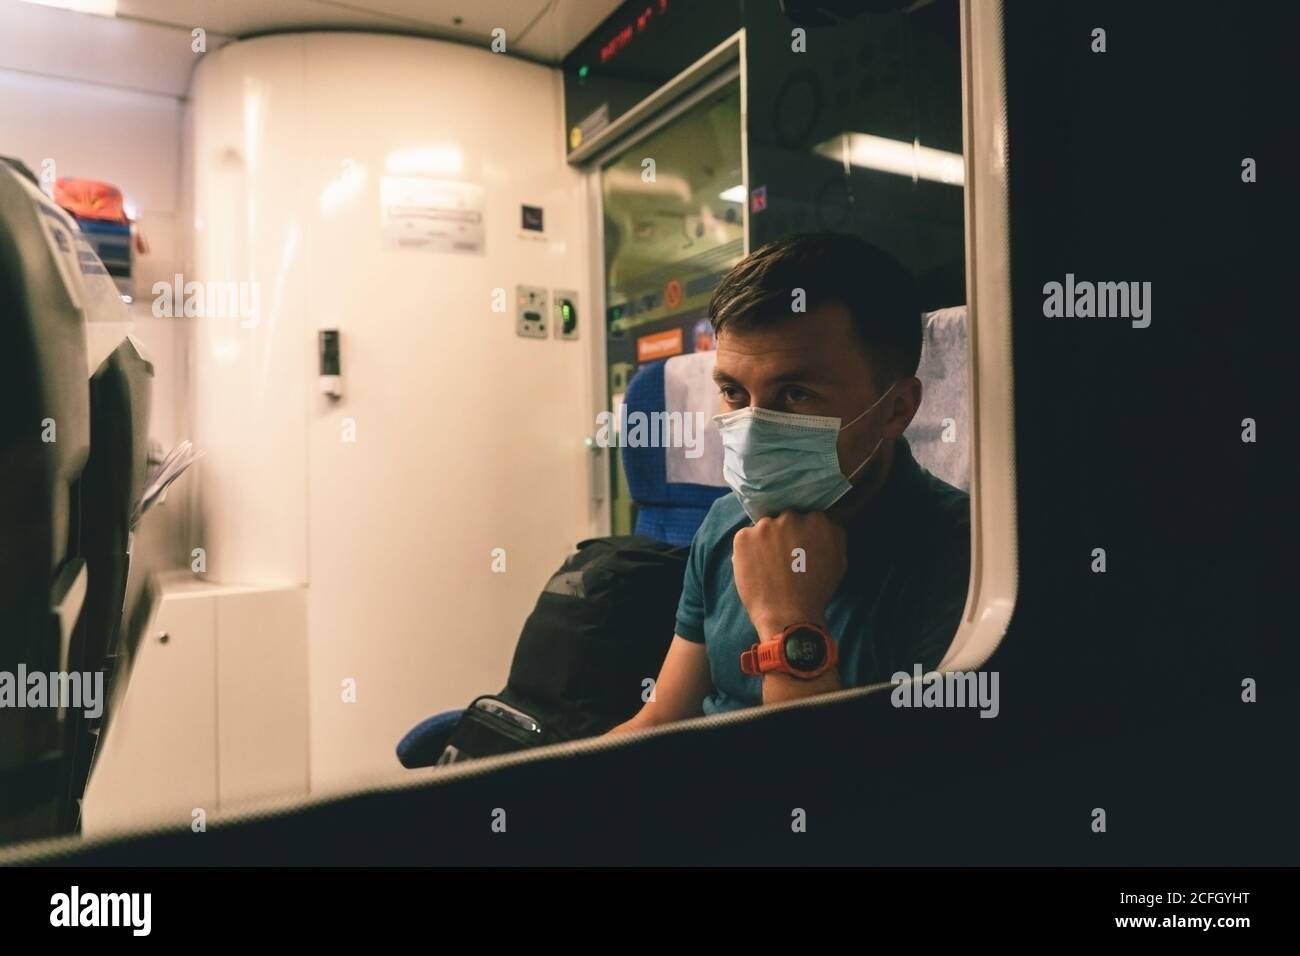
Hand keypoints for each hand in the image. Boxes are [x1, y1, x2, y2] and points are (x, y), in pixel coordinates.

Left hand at [731, 511, 846, 639]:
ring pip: (765, 528)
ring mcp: (764, 526)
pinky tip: (756, 568)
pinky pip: (745, 538)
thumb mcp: (838, 560)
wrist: (788, 616)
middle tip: (784, 559)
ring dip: (766, 541)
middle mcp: (790, 518)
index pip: (807, 518)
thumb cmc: (816, 592)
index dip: (803, 535)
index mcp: (817, 520)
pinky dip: (748, 550)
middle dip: (785, 535)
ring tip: (769, 567)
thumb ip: (832, 534)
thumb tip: (824, 521)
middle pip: (785, 519)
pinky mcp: (743, 537)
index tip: (800, 549)